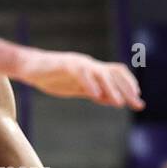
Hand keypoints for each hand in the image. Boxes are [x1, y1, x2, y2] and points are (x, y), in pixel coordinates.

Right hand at [17, 49, 143, 109]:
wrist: (28, 67)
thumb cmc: (53, 77)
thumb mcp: (78, 88)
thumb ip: (96, 93)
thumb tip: (115, 101)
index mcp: (93, 69)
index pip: (117, 73)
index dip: (129, 84)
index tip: (138, 99)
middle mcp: (88, 64)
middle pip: (113, 74)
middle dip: (127, 90)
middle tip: (137, 104)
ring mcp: (77, 62)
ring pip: (100, 72)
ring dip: (111, 88)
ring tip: (120, 103)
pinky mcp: (64, 64)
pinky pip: (80, 72)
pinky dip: (89, 83)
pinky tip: (96, 96)